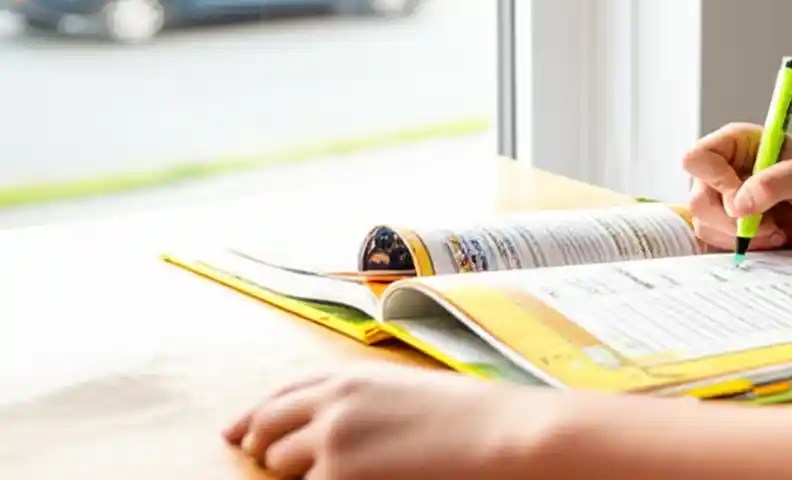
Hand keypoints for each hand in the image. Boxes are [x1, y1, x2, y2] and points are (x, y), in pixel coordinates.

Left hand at [223, 363, 558, 479]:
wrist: (501, 435)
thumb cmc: (472, 417)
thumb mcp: (407, 392)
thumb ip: (362, 402)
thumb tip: (328, 426)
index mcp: (351, 375)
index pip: (282, 392)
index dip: (254, 414)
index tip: (235, 432)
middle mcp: (332, 400)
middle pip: (266, 427)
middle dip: (261, 446)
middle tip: (260, 459)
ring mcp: (331, 438)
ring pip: (280, 466)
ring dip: (299, 474)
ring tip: (344, 470)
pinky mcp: (338, 475)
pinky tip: (358, 479)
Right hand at [682, 123, 791, 250]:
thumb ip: (771, 184)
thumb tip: (737, 205)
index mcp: (736, 144)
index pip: (697, 158)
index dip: (714, 180)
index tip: (743, 196)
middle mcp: (725, 171)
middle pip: (698, 198)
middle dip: (731, 218)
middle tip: (768, 222)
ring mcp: (727, 201)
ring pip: (706, 224)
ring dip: (741, 235)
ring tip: (777, 231)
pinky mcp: (735, 229)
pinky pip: (719, 243)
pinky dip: (746, 246)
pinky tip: (774, 239)